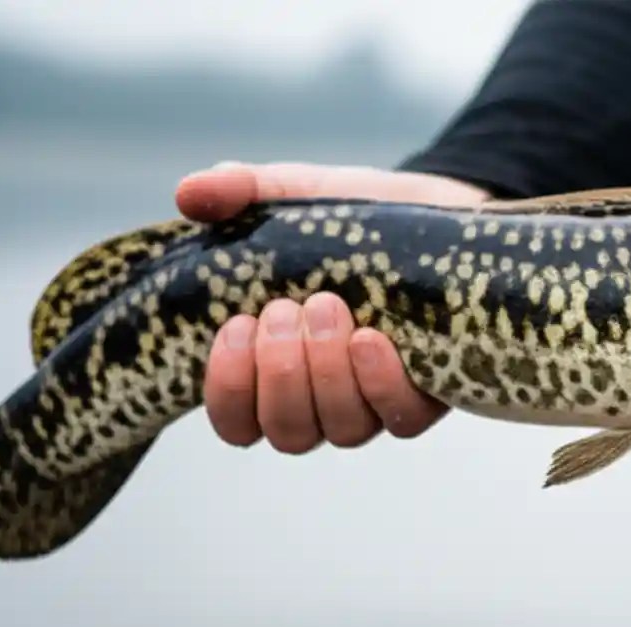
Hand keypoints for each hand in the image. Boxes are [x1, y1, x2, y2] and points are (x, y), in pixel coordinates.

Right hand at [175, 161, 491, 452]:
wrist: (441, 210)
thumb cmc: (354, 217)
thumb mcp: (295, 196)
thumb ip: (240, 191)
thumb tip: (188, 193)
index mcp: (275, 368)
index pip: (237, 422)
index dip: (228, 392)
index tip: (233, 327)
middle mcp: (324, 399)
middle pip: (289, 432)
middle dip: (280, 375)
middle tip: (284, 310)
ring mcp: (377, 401)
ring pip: (342, 430)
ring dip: (327, 375)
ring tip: (328, 306)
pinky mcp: (430, 393)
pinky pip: (400, 419)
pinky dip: (380, 383)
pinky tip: (370, 338)